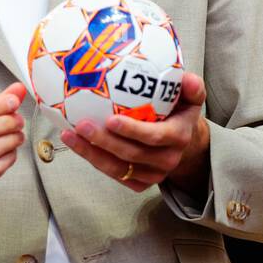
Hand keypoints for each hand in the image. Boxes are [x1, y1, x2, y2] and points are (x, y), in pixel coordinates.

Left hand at [60, 72, 209, 193]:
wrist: (185, 142)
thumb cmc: (181, 113)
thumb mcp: (191, 97)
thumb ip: (192, 86)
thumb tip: (188, 80)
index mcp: (179, 137)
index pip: (155, 137)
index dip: (133, 131)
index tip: (110, 119)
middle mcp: (167, 159)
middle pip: (131, 154)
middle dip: (104, 141)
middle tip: (82, 124)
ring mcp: (153, 175)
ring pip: (118, 168)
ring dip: (91, 153)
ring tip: (70, 135)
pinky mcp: (139, 183)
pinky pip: (114, 175)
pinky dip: (93, 161)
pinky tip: (76, 144)